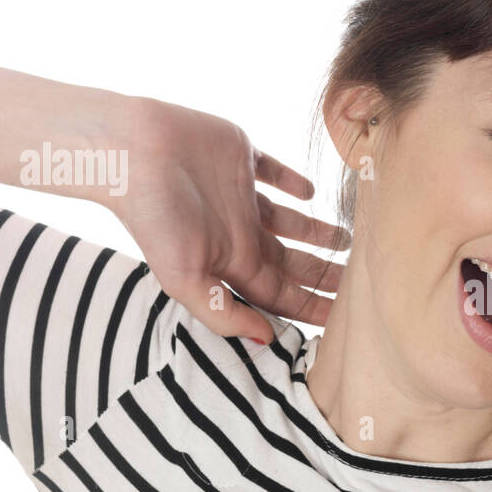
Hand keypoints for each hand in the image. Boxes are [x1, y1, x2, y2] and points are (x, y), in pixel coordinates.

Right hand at [109, 97, 349, 342]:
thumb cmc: (152, 217)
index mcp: (230, 261)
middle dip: (324, 274)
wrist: (128, 151)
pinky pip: (275, 173)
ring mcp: (240, 195)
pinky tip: (314, 192)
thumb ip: (223, 312)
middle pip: (292, 261)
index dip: (312, 306)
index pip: (281, 293)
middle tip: (363, 282)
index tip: (347, 319)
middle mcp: (239, 231)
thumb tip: (265, 341)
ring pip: (291, 220)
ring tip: (350, 240)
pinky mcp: (239, 156)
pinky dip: (295, 182)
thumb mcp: (184, 278)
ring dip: (319, 231)